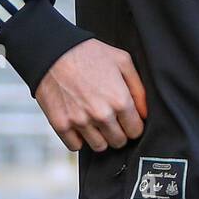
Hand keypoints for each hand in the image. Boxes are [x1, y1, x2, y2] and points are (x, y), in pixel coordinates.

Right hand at [34, 38, 147, 152]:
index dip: (133, 124)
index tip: (127, 118)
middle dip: (118, 131)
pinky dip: (78, 138)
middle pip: (119, 142)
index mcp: (119, 100)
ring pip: (99, 147)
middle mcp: (101, 115)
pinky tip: (80, 122)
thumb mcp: (122, 62)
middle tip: (111, 117)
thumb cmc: (88, 53)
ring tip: (95, 119)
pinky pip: (76, 146)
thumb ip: (138, 89)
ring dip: (100, 136)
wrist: (53, 51)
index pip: (135, 131)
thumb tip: (144, 113)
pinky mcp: (61, 125)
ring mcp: (80, 122)